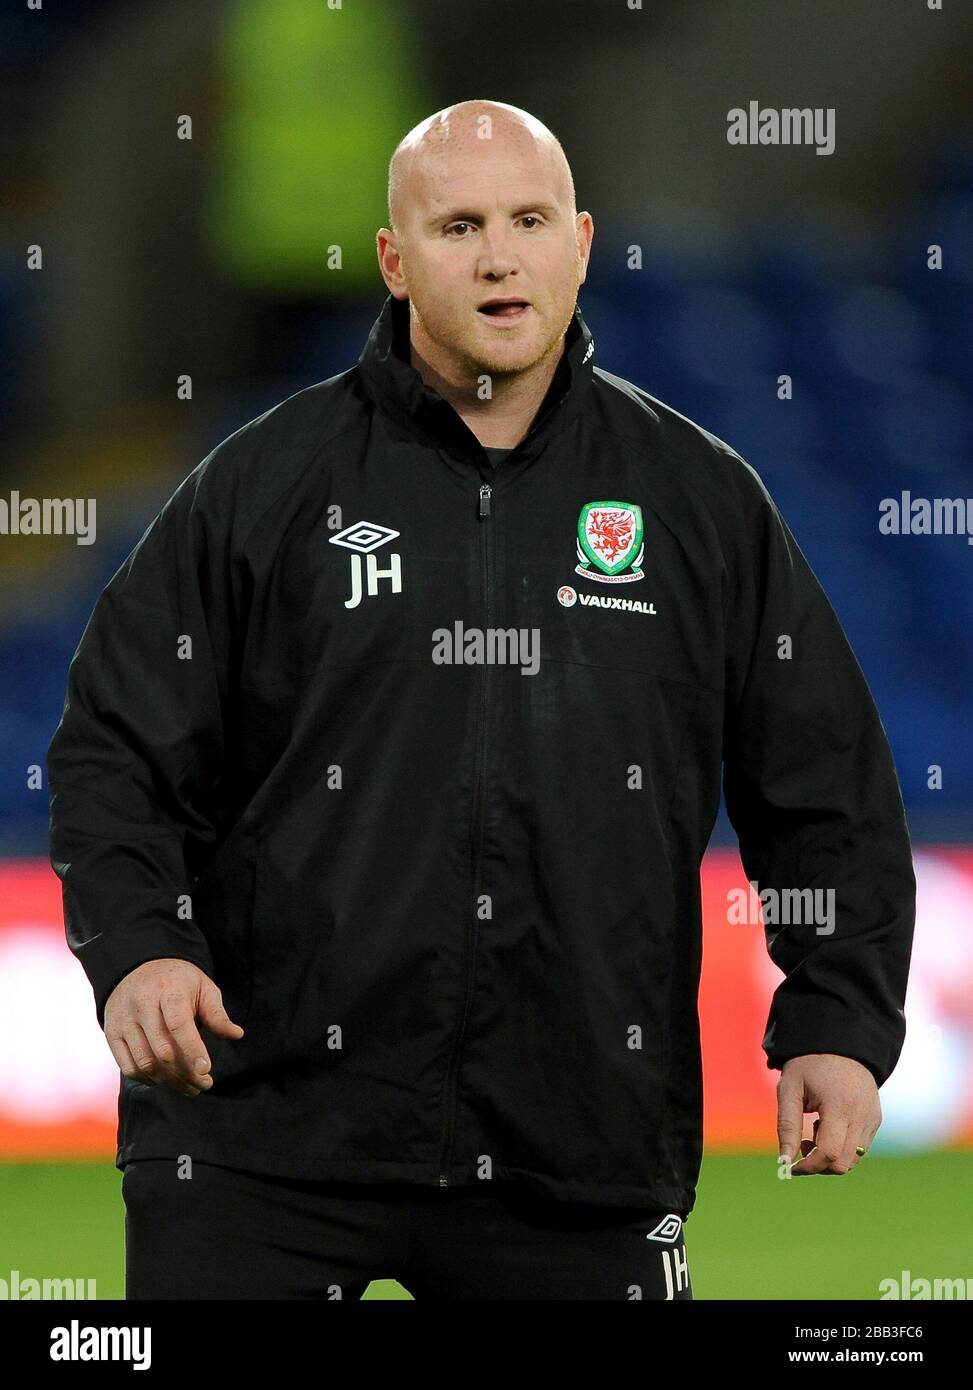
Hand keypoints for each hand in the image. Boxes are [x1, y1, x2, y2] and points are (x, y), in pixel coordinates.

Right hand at [104, 958, 243, 1096]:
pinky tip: (165, 1080)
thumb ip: (217, 1013)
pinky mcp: (112, 1034)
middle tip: (204, 1084)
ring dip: (169, 1082)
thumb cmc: (178, 982)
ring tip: (189, 1087)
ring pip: (145, 1063)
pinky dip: (148, 1080)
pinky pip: (128, 1067)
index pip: (178, 1025)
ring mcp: (124, 1020)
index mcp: (168, 990)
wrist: (138, 968)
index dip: (192, 1050)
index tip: (206, 1070)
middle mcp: (141, 1004)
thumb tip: (236, 1035)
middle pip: (162, 1050)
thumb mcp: (203, 987)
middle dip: (186, 1073)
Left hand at [776, 1053, 880, 1175]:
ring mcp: (872, 1118)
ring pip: (854, 1159)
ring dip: (831, 1157)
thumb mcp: (789, 1090)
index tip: (792, 1167)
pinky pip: (861, 1148)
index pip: (830, 1153)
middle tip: (803, 1144)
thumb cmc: (808, 1065)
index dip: (809, 1167)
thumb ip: (786, 1127)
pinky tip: (830, 1126)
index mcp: (839, 1106)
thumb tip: (784, 1162)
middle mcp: (862, 1115)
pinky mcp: (876, 1119)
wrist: (838, 1043)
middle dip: (819, 1165)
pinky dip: (843, 1148)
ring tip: (816, 1129)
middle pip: (844, 1163)